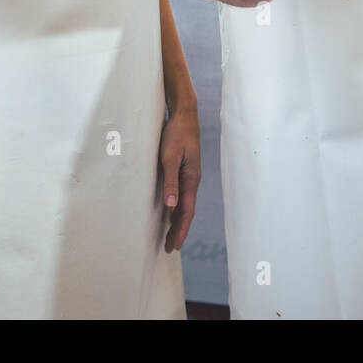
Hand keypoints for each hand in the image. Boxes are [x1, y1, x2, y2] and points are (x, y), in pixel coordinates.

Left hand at [158, 105, 200, 252]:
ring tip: (170, 235)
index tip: (174, 246)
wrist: (184, 114)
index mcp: (191, 179)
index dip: (180, 230)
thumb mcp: (170, 157)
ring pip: (185, 204)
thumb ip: (171, 181)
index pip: (187, 211)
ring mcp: (190, 175)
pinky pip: (182, 195)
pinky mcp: (185, 169)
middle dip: (179, 230)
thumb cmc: (177, 134)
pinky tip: (171, 211)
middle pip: (187, 211)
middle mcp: (193, 179)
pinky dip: (177, 208)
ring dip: (178, 221)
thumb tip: (171, 205)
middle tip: (169, 248)